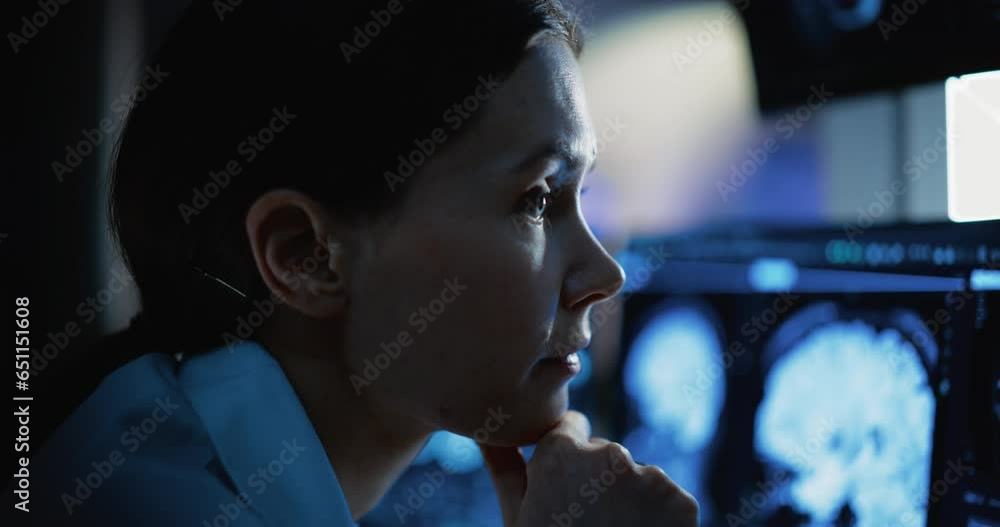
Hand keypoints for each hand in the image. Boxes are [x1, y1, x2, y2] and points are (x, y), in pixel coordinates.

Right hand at [480, 410, 698, 525]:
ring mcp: (649, 476)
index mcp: (560, 453)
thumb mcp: (518, 517)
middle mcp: (607, 454)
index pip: (572, 426)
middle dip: (598, 478)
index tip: (565, 488)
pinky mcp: (681, 501)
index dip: (566, 457)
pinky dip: (659, 517)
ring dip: (629, 497)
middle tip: (588, 521)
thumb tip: (485, 434)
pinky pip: (667, 499)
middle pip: (605, 453)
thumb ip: (504, 467)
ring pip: (637, 476)